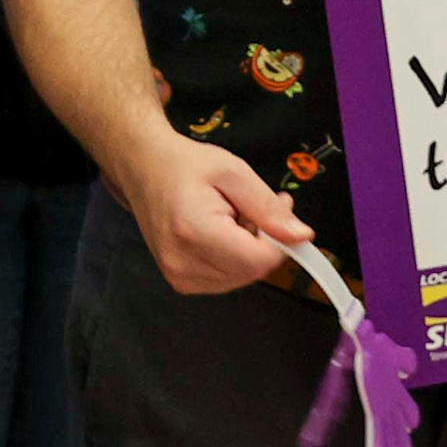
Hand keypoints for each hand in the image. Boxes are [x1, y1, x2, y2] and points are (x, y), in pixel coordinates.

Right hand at [121, 132, 304, 293]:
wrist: (144, 168)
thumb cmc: (184, 165)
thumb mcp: (233, 172)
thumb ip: (268, 208)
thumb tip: (302, 237)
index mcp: (194, 231)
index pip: (258, 261)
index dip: (279, 240)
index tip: (279, 210)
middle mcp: (182, 261)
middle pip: (251, 271)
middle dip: (262, 242)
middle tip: (249, 207)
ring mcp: (177, 275)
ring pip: (241, 278)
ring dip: (246, 251)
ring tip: (230, 218)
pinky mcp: (179, 281)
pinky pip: (225, 280)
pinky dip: (232, 260)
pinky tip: (219, 234)